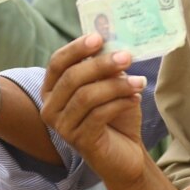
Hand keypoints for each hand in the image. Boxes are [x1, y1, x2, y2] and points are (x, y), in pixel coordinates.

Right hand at [39, 34, 147, 186]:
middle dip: (101, 64)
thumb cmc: (114, 114)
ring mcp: (62, 127)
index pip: (57, 62)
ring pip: (86, 96)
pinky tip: (135, 98)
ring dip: (116, 85)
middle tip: (126, 56)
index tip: (99, 37)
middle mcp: (50, 108)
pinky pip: (98, 115)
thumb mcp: (109, 84)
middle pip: (72, 78)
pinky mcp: (80, 141)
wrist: (125, 152)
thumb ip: (105, 67)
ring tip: (139, 81)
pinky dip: (120, 102)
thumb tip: (112, 44)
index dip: (76, 48)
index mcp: (52, 89)